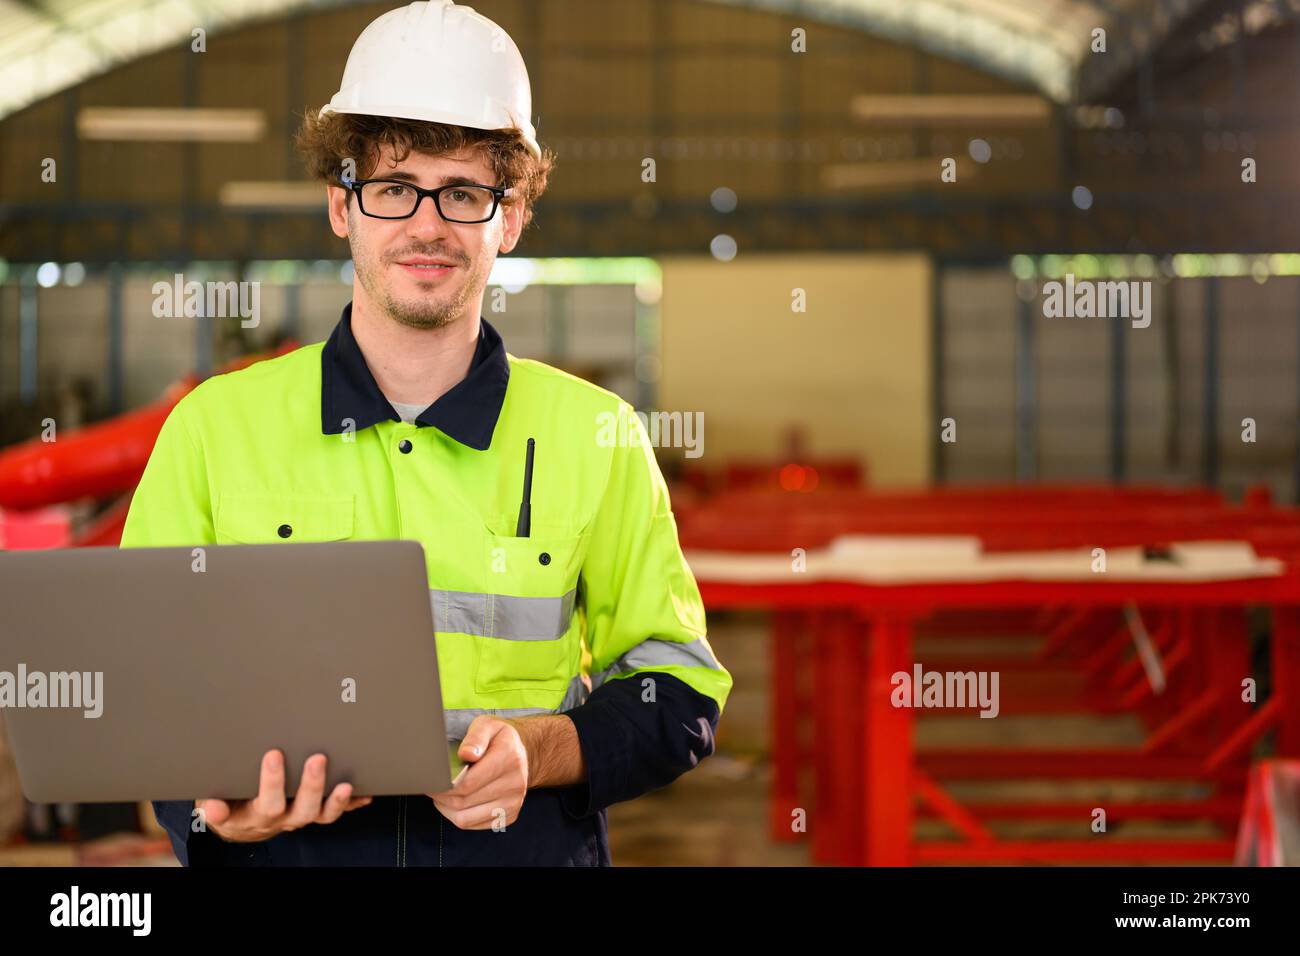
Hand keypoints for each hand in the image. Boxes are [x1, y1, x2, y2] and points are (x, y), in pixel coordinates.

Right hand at [196, 750, 371, 842]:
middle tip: (317, 759)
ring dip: (336, 800)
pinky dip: (352, 803)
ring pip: (322, 813)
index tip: (274, 754)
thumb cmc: (230, 801)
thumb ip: (212, 804)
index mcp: (256, 815)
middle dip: (311, 785)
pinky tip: (366, 793)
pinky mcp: (316, 811)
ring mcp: (301, 815)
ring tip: (345, 784)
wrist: (242, 821)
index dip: (272, 782)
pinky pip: (337, 811)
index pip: (267, 802)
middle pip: (301, 808)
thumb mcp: (214, 803)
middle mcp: (283, 818)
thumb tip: (213, 807)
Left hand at [428, 716, 527, 830]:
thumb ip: (476, 737)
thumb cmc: (497, 739)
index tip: (432, 779)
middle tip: (432, 786)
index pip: (468, 783)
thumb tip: (467, 754)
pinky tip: (455, 802)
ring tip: (442, 795)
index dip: (444, 784)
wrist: (520, 755)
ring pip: (465, 819)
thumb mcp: (487, 726)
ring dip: (447, 809)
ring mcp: (513, 803)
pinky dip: (458, 816)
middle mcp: (515, 783)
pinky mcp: (509, 816)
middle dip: (442, 796)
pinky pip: (473, 825)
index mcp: (509, 758)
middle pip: (463, 802)